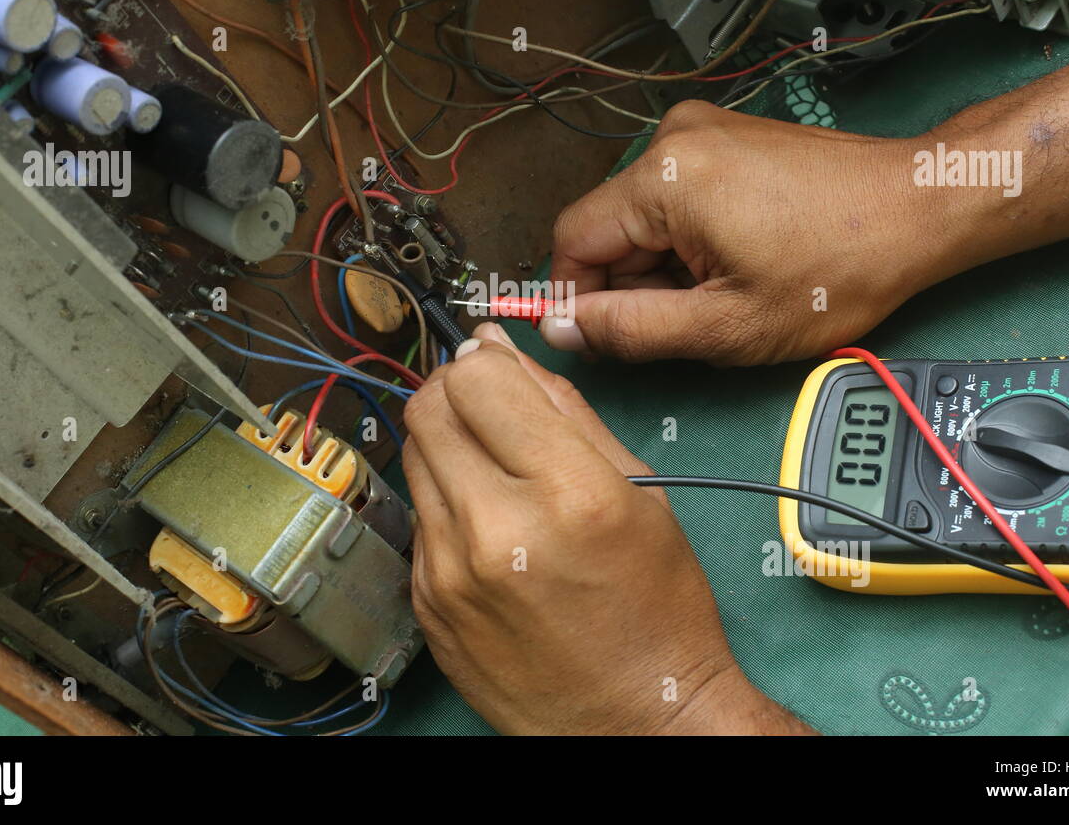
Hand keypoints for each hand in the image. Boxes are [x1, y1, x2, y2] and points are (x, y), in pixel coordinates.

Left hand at [402, 323, 811, 734]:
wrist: (635, 718)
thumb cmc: (656, 607)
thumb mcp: (637, 489)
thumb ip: (564, 409)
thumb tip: (500, 350)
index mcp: (566, 492)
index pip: (478, 378)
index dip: (487, 360)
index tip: (499, 368)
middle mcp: (496, 530)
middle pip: (428, 408)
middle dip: (456, 392)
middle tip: (490, 408)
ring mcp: (449, 572)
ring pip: (413, 457)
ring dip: (447, 444)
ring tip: (496, 471)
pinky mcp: (425, 603)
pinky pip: (417, 516)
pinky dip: (444, 501)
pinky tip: (487, 526)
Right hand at [545, 101, 948, 364]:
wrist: (921, 207)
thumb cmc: (842, 264)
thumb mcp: (727, 324)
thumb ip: (631, 330)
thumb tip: (563, 328)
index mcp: (664, 176)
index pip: (571, 241)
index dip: (575, 299)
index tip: (597, 339)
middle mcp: (675, 139)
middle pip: (609, 229)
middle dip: (633, 285)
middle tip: (687, 324)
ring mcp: (704, 132)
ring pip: (644, 219)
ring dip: (666, 267)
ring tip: (727, 290)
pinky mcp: (728, 138)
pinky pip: (677, 198)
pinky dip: (690, 240)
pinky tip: (738, 262)